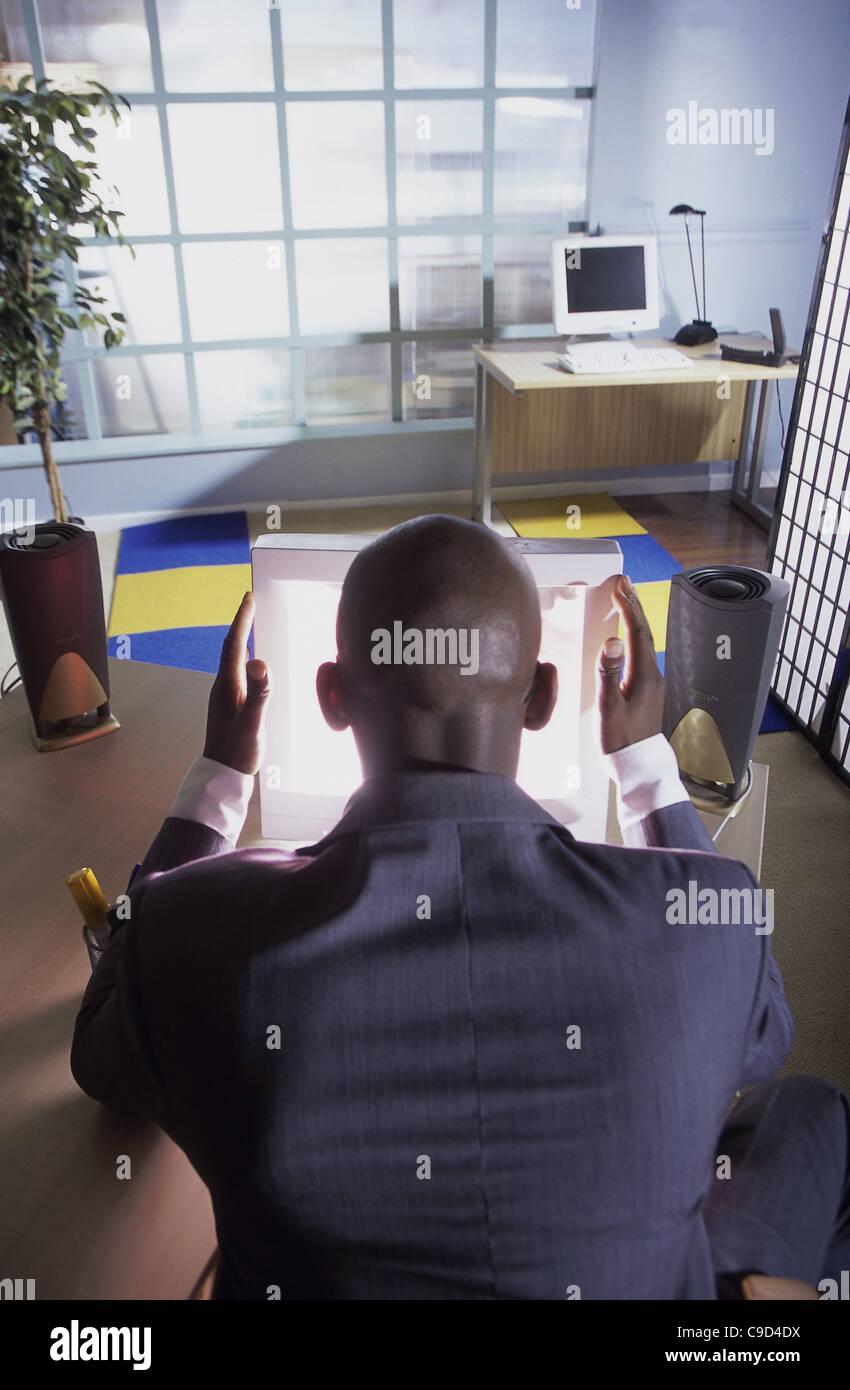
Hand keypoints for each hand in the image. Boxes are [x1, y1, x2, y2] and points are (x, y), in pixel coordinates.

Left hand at [203, 591, 270, 775]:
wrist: (223, 777)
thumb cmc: (238, 753)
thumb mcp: (252, 723)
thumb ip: (258, 694)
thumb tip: (260, 662)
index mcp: (227, 686)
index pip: (234, 645)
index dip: (242, 620)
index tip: (249, 598)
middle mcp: (224, 687)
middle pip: (231, 648)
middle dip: (241, 624)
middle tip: (250, 603)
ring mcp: (226, 697)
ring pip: (234, 660)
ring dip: (242, 640)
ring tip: (252, 626)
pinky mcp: (232, 707)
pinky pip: (238, 674)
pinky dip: (245, 660)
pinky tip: (253, 666)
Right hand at [596, 574, 664, 753]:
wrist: (636, 765)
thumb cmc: (621, 741)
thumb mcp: (609, 707)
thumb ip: (608, 673)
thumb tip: (612, 642)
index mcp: (644, 676)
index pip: (637, 632)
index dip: (628, 607)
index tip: (620, 587)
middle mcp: (652, 676)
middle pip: (644, 633)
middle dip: (633, 606)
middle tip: (624, 584)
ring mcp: (652, 684)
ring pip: (643, 642)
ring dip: (633, 620)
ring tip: (624, 602)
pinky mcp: (646, 691)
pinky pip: (641, 655)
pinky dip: (633, 638)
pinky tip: (626, 638)